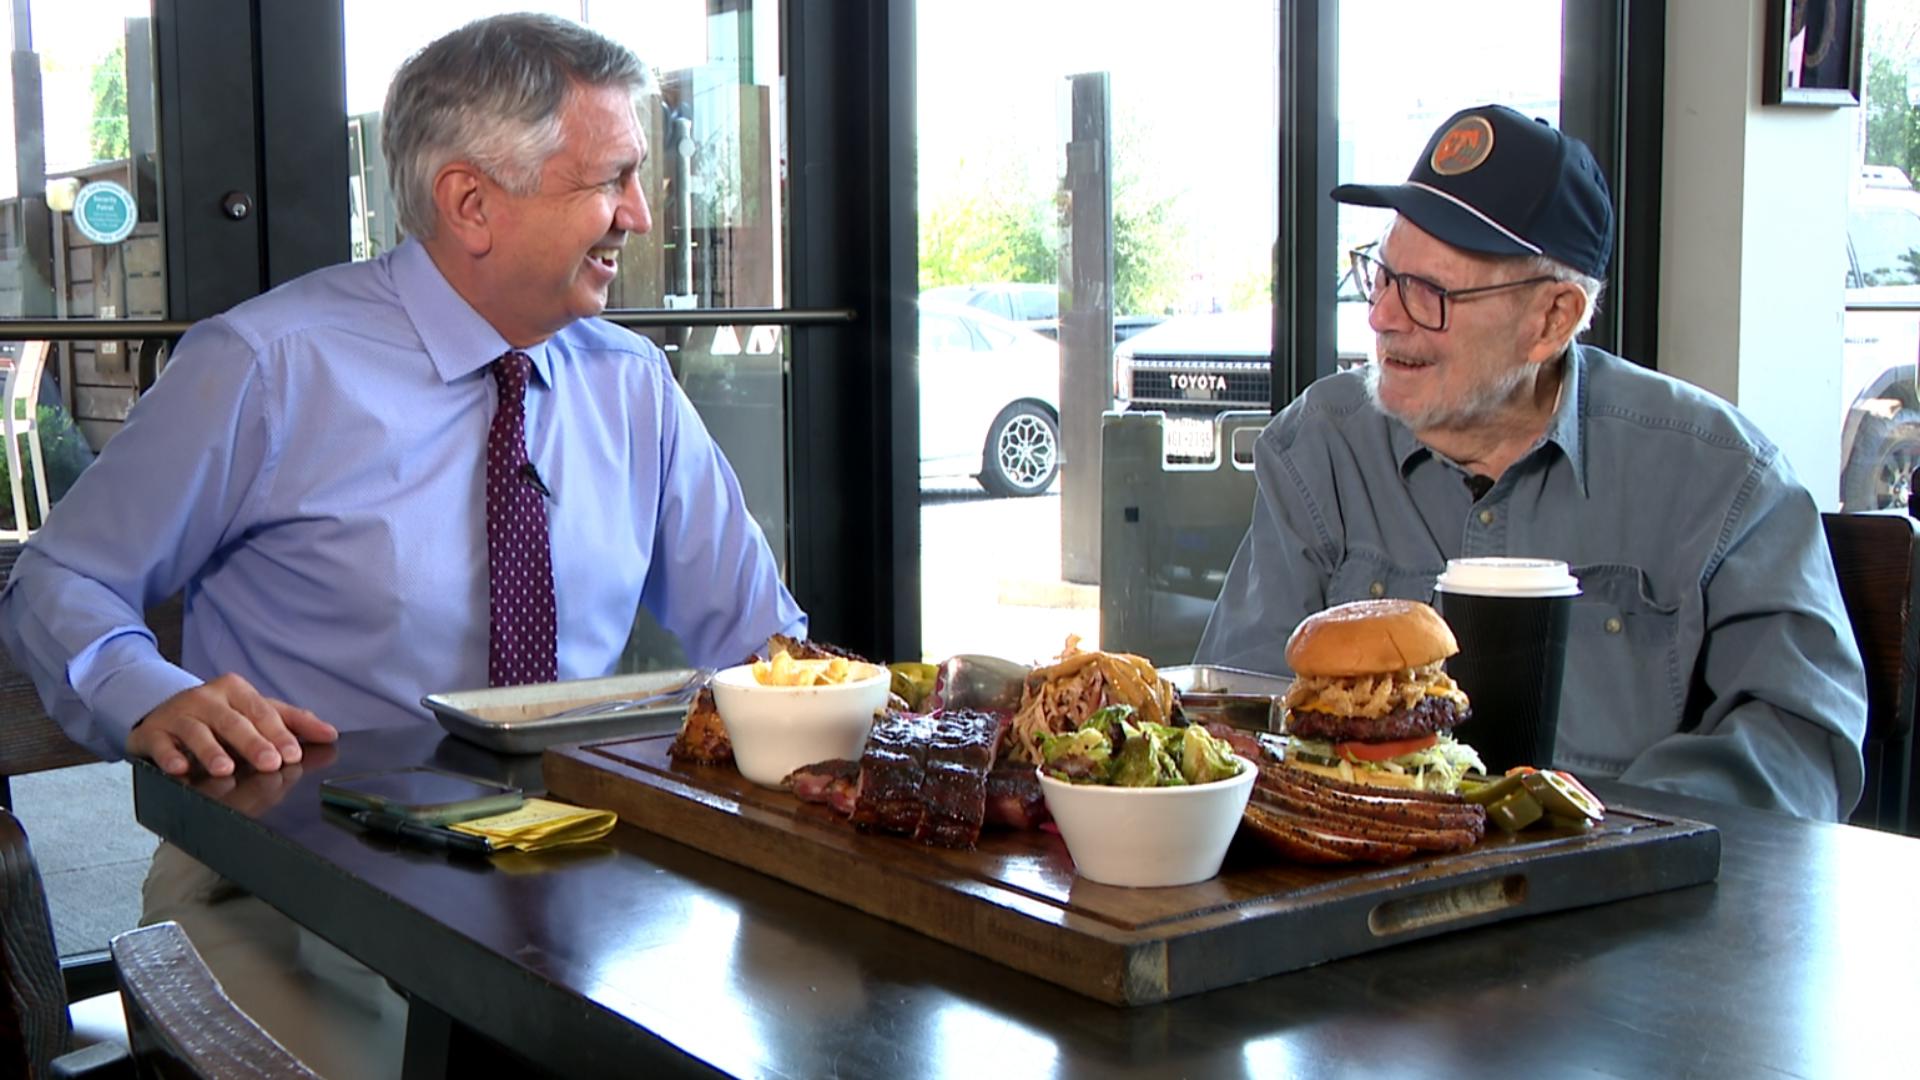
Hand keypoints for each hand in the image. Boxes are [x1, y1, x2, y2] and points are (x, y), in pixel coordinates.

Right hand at [127, 673, 338, 776]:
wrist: (163, 713)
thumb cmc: (219, 716)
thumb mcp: (255, 712)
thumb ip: (292, 722)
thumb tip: (329, 733)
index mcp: (236, 690)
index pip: (261, 712)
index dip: (278, 733)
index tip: (292, 754)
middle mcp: (206, 698)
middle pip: (232, 722)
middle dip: (252, 743)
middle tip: (270, 763)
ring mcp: (178, 714)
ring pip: (196, 732)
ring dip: (211, 751)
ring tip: (226, 769)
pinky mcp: (153, 732)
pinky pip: (161, 744)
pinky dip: (169, 757)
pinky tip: (179, 769)